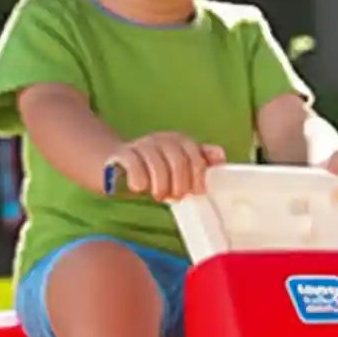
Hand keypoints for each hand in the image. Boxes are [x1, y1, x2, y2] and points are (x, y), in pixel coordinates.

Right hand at [108, 132, 225, 200]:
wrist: (116, 164)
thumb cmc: (155, 169)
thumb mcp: (180, 165)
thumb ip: (201, 160)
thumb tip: (221, 157)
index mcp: (179, 141)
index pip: (195, 154)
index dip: (198, 174)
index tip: (197, 191)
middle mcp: (161, 140)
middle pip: (177, 159)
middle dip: (180, 182)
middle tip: (176, 196)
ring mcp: (141, 145)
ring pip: (156, 162)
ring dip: (160, 184)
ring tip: (159, 196)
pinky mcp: (122, 154)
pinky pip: (134, 164)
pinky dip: (139, 179)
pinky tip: (140, 189)